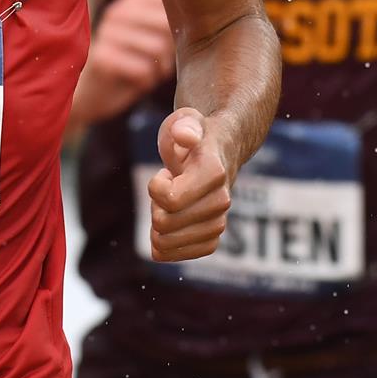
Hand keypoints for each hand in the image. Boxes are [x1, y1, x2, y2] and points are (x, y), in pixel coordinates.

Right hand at [72, 0, 176, 128]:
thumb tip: (206, 15)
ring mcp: (106, 32)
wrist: (93, 95)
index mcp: (131, 0)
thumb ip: (171, 25)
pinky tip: (138, 83)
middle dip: (171, 51)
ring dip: (160, 69)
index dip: (182, 28)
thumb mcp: (152, 39)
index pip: (171, 4)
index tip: (175, 45)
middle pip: (167, 25)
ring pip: (157, 48)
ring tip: (152, 74)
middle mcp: (117, 11)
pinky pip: (142, 69)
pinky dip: (146, 82)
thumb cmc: (132, 65)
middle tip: (165, 66)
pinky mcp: (101, 57)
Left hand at [146, 106, 233, 260]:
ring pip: (165, 244)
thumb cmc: (194, 137)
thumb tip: (185, 136)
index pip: (169, 200)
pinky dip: (164, 242)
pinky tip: (172, 222)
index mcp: (214, 173)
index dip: (155, 186)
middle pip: (163, 224)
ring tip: (172, 201)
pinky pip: (175, 256)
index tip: (166, 172)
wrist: (216, 155)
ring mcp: (218, 223)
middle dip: (154, 206)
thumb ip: (183, 125)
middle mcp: (221, 201)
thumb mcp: (186, 121)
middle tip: (168, 188)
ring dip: (158, 223)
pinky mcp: (211, 241)